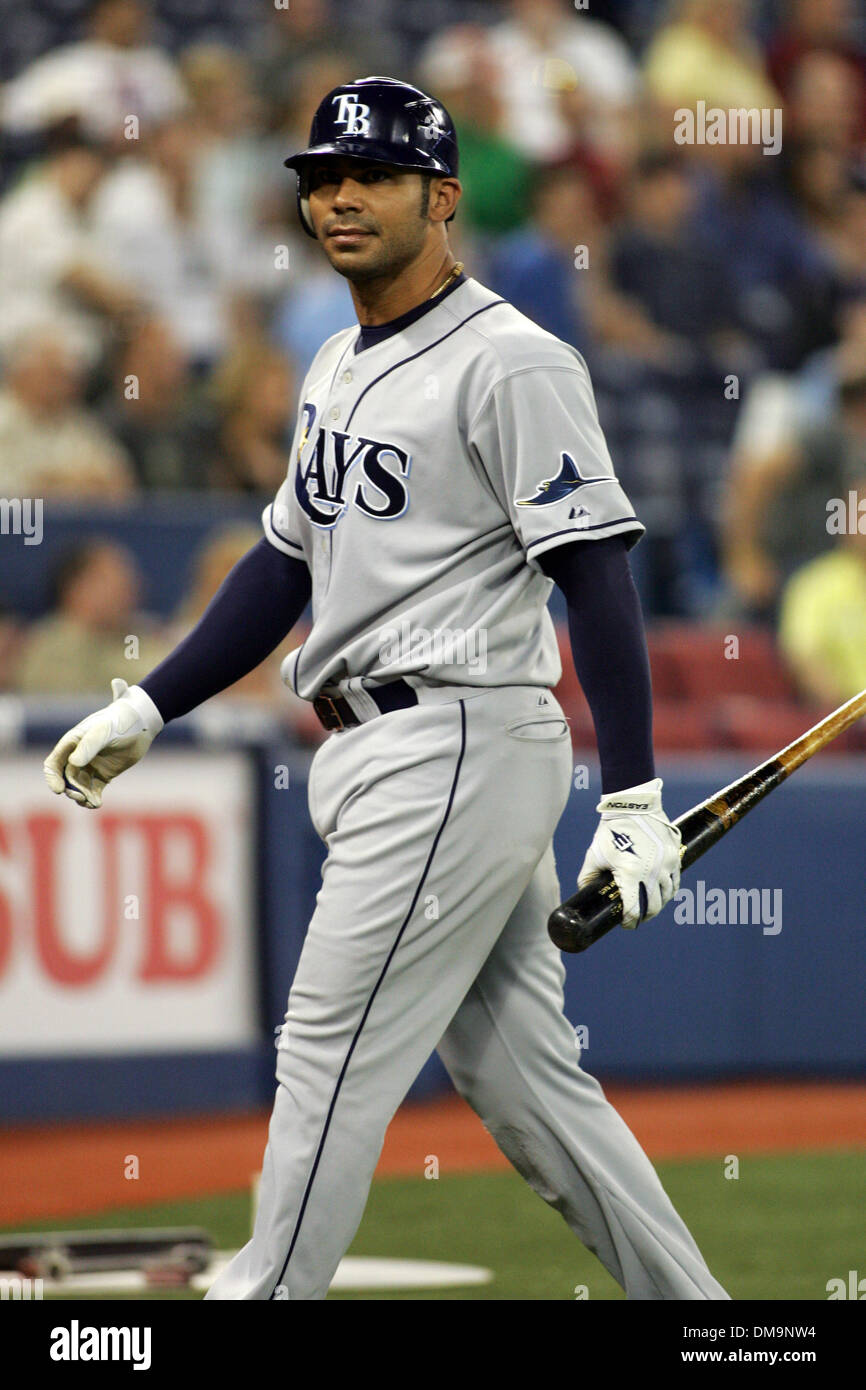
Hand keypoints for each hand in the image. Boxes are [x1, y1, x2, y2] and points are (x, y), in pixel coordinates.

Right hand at [43, 679, 162, 808]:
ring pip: (79, 787)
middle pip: (66, 779)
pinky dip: (93, 799)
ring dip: (82, 797)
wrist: (140, 724)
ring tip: (91, 802)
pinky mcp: (103, 775)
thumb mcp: (103, 731)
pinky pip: (93, 791)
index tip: (59, 790)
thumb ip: (89, 746)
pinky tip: (97, 803)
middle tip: (82, 796)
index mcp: (72, 744)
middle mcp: (78, 757)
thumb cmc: (119, 721)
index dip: (52, 778)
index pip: (54, 764)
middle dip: (71, 790)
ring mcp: (90, 767)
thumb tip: (74, 762)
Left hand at [578, 777, 680, 928]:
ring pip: (668, 894)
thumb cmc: (611, 830)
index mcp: (631, 873)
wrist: (633, 804)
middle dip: (645, 915)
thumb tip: (584, 893)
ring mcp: (667, 863)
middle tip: (637, 917)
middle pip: (654, 906)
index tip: (626, 924)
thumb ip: (587, 877)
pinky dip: (669, 888)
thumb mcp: (594, 855)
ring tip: (649, 904)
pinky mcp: (675, 854)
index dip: (630, 922)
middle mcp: (653, 871)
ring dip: (659, 903)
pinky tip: (661, 890)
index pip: (634, 909)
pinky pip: (676, 879)